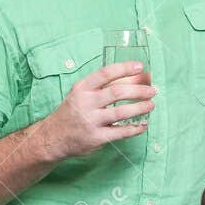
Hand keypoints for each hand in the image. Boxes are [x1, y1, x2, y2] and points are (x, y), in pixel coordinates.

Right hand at [39, 61, 153, 158]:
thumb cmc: (71, 112)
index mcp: (82, 88)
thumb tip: (132, 79)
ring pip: (121, 113)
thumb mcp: (79, 94)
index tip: (140, 67)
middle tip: (152, 91)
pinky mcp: (96, 138)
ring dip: (140, 108)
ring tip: (151, 105)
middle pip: (117, 92)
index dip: (124, 68)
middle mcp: (85, 103)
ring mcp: (91, 121)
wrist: (52, 138)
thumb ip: (100, 87)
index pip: (105, 73)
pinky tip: (143, 125)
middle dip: (139, 91)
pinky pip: (120, 132)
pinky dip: (135, 128)